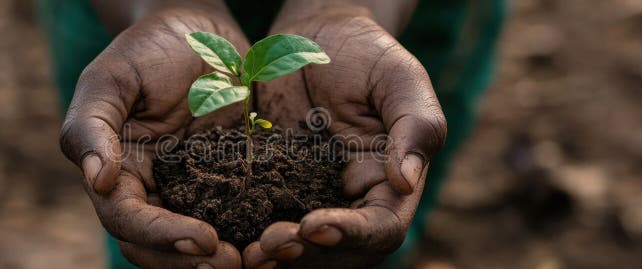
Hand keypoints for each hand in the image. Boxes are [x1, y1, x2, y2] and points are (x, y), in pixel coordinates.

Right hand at [59, 6, 249, 268]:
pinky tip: (278, 235)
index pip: (128, 220)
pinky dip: (252, 231)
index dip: (160, 236)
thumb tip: (97, 181)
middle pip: (159, 245)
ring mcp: (192, 189)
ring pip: (198, 242)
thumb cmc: (148, 47)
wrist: (201, 29)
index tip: (202, 240)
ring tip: (259, 258)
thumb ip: (91, 127)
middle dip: (190, 261)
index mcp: (118, 173)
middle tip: (233, 263)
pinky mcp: (231, 181)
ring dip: (221, 258)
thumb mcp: (111, 78)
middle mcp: (152, 190)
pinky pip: (239, 215)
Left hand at [244, 8, 446, 268]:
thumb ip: (415, 127)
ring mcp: (308, 197)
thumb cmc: (368, 55)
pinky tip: (226, 235)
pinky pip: (261, 218)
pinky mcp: (271, 185)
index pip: (380, 228)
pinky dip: (246, 233)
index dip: (350, 235)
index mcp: (387, 185)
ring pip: (300, 247)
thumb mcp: (400, 80)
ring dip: (276, 256)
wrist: (315, 37)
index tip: (313, 224)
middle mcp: (349, 201)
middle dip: (306, 254)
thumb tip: (405, 182)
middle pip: (338, 252)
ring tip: (248, 253)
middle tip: (268, 246)